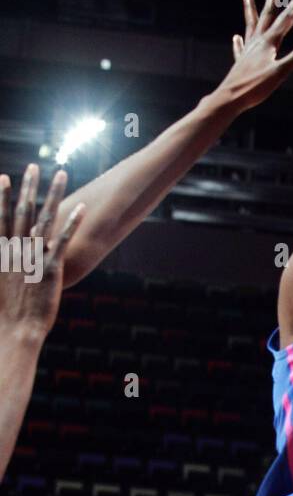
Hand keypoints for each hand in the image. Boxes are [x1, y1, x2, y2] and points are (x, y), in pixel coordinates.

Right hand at [0, 164, 84, 340]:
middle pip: (22, 210)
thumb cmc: (5, 312)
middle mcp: (16, 250)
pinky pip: (63, 240)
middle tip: (33, 166)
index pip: (0, 217)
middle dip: (28, 187)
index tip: (3, 177)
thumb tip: (4, 252)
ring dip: (53, 195)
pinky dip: (72, 223)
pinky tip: (81, 207)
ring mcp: (33, 257)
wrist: (16, 330)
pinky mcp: (51, 268)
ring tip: (61, 174)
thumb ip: (2, 265)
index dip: (1, 196)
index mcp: (1, 252)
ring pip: (44, 219)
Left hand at [217, 0, 292, 113]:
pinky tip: (236, 37)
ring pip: (251, 22)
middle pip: (267, 12)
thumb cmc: (254, 88)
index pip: (287, 18)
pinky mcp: (241, 61)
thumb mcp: (280, 73)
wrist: (229, 99)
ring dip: (250, 6)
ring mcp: (248, 50)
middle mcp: (258, 41)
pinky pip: (241, 46)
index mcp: (269, 42)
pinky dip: (240, 40)